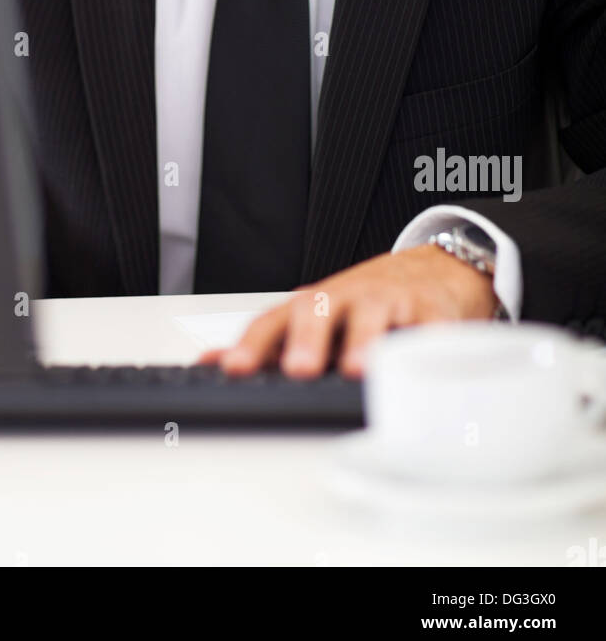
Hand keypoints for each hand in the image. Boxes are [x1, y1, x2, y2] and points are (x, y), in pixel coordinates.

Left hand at [198, 243, 498, 378]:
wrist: (430, 270)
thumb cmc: (362, 304)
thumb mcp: (314, 320)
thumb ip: (266, 343)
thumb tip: (209, 362)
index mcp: (313, 306)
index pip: (274, 322)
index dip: (252, 344)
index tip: (235, 367)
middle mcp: (346, 300)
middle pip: (321, 311)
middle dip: (308, 339)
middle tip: (299, 368)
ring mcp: (388, 303)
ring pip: (374, 317)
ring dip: (364, 343)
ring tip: (356, 370)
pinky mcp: (431, 314)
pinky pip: (429, 329)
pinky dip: (425, 346)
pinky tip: (420, 364)